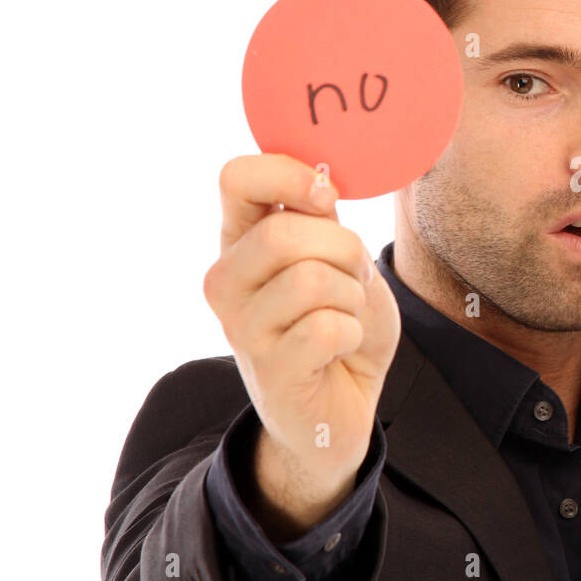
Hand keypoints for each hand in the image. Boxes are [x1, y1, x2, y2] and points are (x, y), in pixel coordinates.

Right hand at [202, 154, 400, 536]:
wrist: (343, 404)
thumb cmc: (339, 321)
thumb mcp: (335, 256)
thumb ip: (320, 218)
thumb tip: (319, 181)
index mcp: (240, 239)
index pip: (237, 177)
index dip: (291, 177)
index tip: (327, 200)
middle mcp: (226, 280)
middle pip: (285, 234)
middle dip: (345, 252)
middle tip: (353, 281)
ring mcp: (241, 327)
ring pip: (311, 280)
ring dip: (351, 297)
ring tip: (344, 317)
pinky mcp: (269, 369)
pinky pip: (327, 327)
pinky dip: (352, 334)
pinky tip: (339, 349)